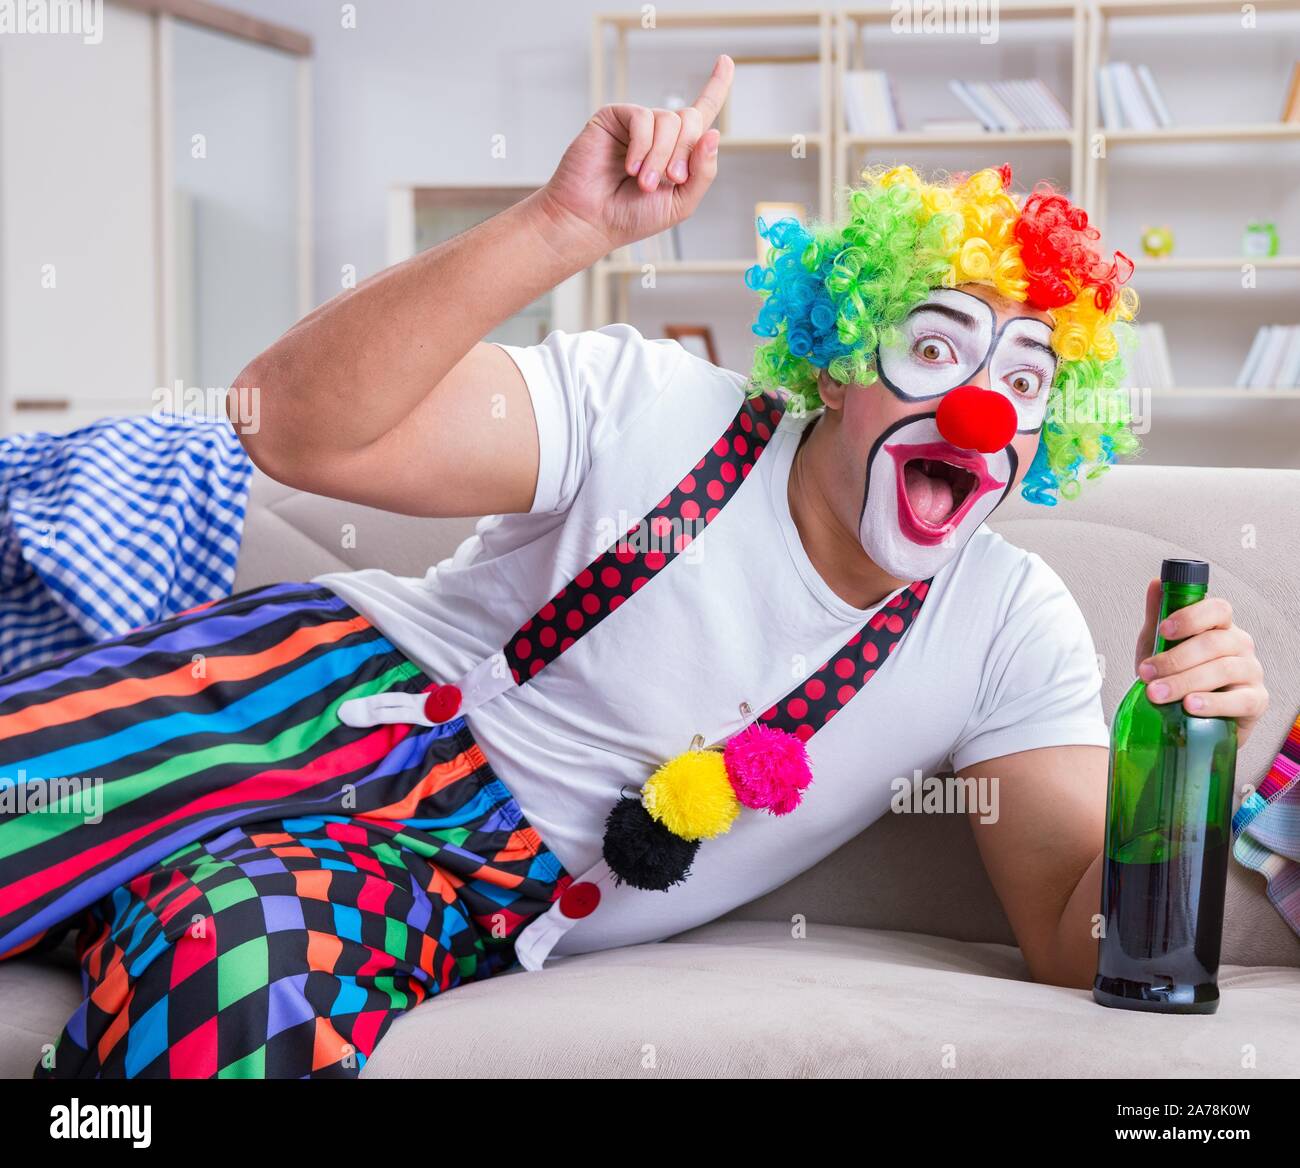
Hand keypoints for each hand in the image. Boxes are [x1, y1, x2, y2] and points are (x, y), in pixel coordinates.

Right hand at [538, 54, 733, 253]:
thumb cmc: (632, 217)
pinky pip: (643, 118)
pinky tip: (631, 167)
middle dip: (685, 151)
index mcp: (678, 151)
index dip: (717, 86)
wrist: (591, 221)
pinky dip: (642, 146)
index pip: (702, 112)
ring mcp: (637, 124)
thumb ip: (703, 172)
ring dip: (660, 156)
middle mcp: (659, 133)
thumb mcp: (680, 203)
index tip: (726, 60)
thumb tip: (714, 134)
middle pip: (691, 119)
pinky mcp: (614, 117)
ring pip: (669, 120)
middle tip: (670, 179)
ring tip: (642, 182)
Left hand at [1134, 579, 1268, 743]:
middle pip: (1214, 643)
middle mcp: (1240, 645)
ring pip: (1224, 670)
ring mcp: (1251, 673)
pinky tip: (1191, 706)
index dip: (1191, 617)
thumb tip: (1156, 583)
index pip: (1218, 609)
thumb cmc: (1177, 674)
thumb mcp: (1161, 644)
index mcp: (1220, 627)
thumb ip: (1159, 615)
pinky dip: (1213, 703)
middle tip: (1147, 673)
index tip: (1164, 630)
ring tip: (1157, 694)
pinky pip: (1241, 701)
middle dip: (1175, 659)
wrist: (1189, 715)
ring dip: (1185, 682)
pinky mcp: (1256, 701)